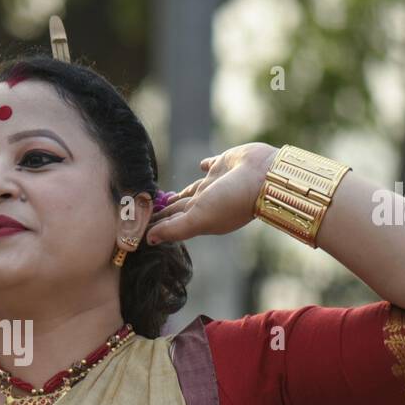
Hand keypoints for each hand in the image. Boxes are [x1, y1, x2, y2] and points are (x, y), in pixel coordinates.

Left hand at [145, 143, 278, 244]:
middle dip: (164, 210)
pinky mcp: (225, 164)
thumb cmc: (233, 201)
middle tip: (146, 211)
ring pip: (192, 189)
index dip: (157, 224)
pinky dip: (206, 167)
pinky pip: (212, 165)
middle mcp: (208, 202)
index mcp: (201, 217)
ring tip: (167, 195)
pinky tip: (201, 166)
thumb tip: (148, 240)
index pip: (172, 222)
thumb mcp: (199, 218)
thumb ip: (174, 229)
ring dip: (180, 193)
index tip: (139, 226)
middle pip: (179, 207)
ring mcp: (217, 184)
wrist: (265, 177)